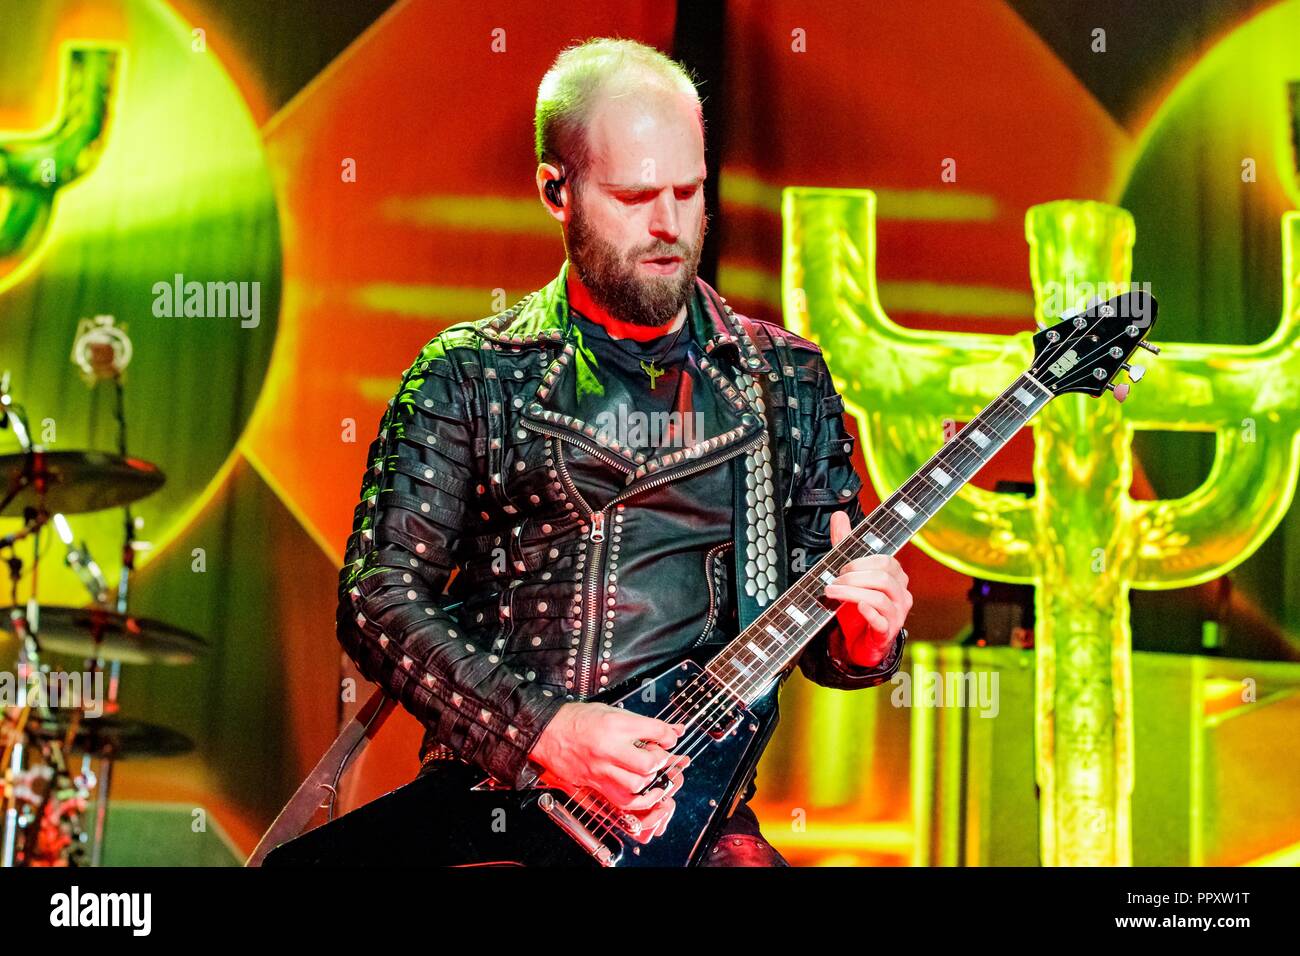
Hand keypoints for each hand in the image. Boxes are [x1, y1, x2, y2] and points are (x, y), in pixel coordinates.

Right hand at [529, 702, 690, 842]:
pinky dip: (639, 800)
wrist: (546, 732)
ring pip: (637, 785)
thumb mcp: (612, 711)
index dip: (669, 735)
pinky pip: (623, 800)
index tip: (668, 737)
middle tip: (658, 755)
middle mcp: (609, 749)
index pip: (655, 732)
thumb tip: (671, 729)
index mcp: (615, 725)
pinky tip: (645, 792)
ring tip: (649, 771)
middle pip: (648, 764)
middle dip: (660, 760)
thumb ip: (642, 723)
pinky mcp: (595, 784)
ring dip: (650, 780)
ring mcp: (601, 770)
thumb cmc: (577, 719)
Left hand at [823, 510, 911, 667]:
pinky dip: (868, 613)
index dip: (861, 562)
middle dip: (854, 577)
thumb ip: (845, 545)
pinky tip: (857, 607)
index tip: (841, 568)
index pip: (886, 561)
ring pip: (880, 597)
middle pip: (883, 578)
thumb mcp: (850, 573)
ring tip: (832, 592)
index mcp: (896, 577)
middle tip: (833, 581)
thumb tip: (839, 514)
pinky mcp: (887, 632)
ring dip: (852, 593)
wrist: (860, 641)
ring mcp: (897, 614)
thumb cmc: (858, 605)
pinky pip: (882, 621)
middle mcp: (901, 594)